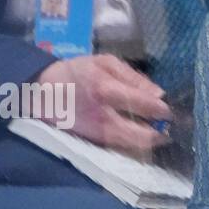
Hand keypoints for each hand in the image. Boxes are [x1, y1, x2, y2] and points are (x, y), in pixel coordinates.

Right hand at [37, 55, 170, 154]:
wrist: (40, 93)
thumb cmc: (74, 73)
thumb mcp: (104, 63)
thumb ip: (133, 77)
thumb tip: (158, 94)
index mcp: (105, 90)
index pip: (144, 104)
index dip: (162, 110)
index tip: (168, 110)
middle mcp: (102, 116)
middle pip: (140, 136)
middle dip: (159, 134)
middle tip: (166, 128)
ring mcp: (96, 132)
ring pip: (131, 145)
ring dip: (148, 141)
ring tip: (156, 133)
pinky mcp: (91, 140)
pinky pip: (119, 145)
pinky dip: (133, 142)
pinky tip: (138, 134)